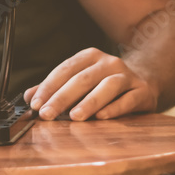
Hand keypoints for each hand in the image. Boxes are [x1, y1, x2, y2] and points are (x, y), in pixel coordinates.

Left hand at [23, 48, 158, 120]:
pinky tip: (102, 117)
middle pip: (82, 79)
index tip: (35, 104)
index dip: (48, 86)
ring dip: (89, 102)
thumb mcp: (79, 80)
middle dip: (62, 97)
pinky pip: (128, 99)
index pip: (65, 69)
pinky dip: (115, 108)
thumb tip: (29, 97)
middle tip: (47, 114)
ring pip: (107, 87)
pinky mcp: (142, 91)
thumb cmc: (104, 83)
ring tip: (74, 116)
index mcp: (90, 57)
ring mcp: (127, 76)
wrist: (144, 80)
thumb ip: (55, 88)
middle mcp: (109, 63)